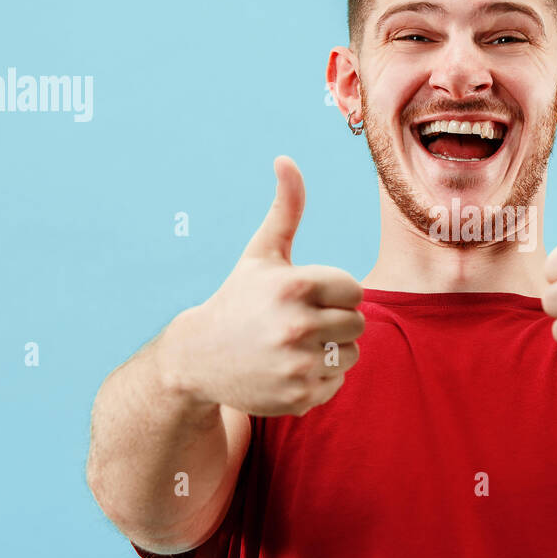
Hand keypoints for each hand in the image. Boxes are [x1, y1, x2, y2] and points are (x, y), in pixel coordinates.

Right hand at [173, 156, 364, 415]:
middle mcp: (297, 326)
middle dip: (335, 322)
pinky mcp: (298, 397)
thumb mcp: (262, 254)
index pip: (355, 290)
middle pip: (358, 324)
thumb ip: (286, 209)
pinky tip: (289, 370)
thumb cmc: (239, 299)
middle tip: (302, 323)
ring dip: (332, 352)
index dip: (335, 294)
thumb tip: (286, 159)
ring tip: (296, 346)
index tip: (307, 297)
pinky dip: (319, 379)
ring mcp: (297, 365)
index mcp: (295, 285)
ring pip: (351, 355)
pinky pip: (336, 384)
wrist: (198, 358)